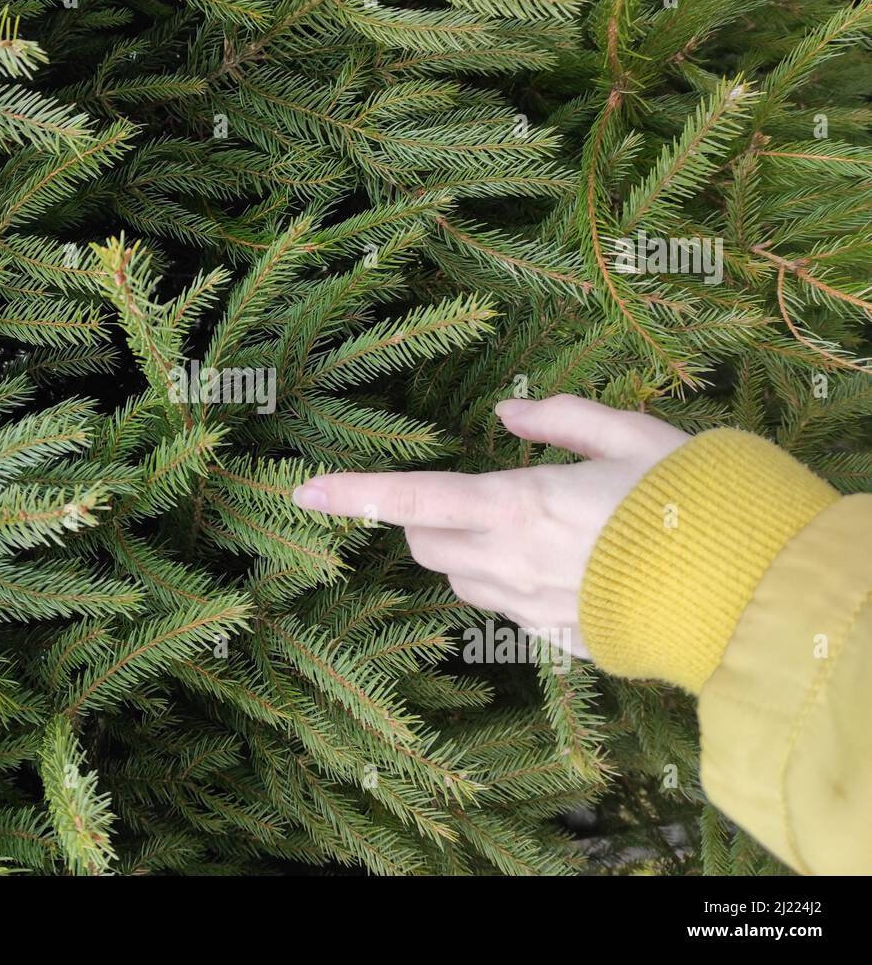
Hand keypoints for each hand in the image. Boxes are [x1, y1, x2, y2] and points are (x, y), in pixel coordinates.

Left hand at [290, 395, 690, 657]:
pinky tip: (557, 566)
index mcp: (519, 504)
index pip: (412, 500)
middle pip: (425, 544)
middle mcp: (511, 562)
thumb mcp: (630, 432)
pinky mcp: (559, 638)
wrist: (749, 589)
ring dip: (462, 550)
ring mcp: (532, 607)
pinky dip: (505, 583)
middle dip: (420, 518)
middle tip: (459, 493)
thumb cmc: (692, 496)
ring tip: (516, 524)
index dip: (353, 494)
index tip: (303, 491)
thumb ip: (559, 418)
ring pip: (460, 580)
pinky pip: (505, 611)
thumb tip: (505, 414)